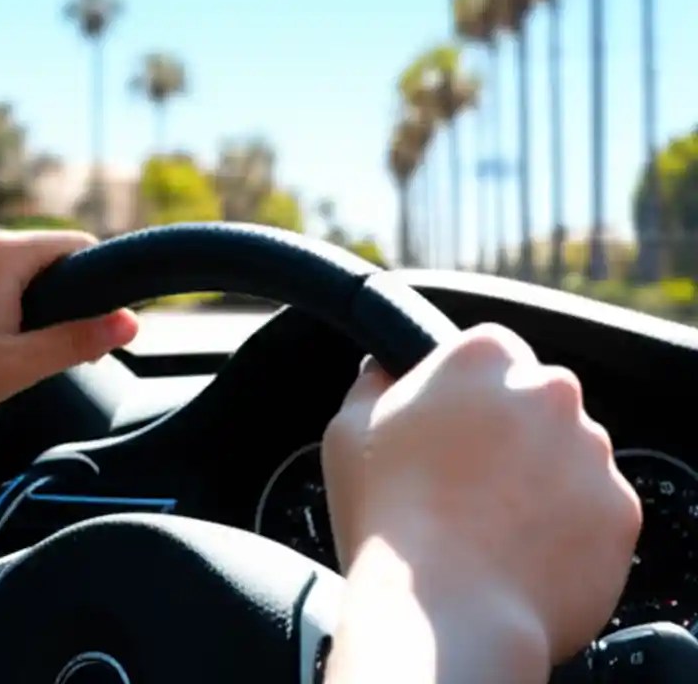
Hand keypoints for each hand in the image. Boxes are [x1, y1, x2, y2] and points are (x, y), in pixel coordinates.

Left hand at [0, 229, 137, 429]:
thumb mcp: (18, 368)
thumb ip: (78, 341)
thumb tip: (131, 322)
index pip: (76, 246)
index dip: (99, 284)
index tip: (100, 328)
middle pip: (47, 257)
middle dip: (64, 299)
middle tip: (58, 353)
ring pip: (17, 270)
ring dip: (32, 304)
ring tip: (16, 354)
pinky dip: (2, 304)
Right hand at [322, 324, 641, 662]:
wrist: (442, 612)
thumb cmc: (388, 519)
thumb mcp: (347, 431)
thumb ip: (373, 383)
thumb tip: (382, 371)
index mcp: (482, 357)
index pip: (483, 353)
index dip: (458, 395)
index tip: (441, 431)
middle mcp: (549, 392)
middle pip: (532, 402)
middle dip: (504, 435)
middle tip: (458, 484)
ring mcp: (592, 452)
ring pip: (565, 456)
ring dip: (535, 481)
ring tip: (483, 528)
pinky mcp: (619, 511)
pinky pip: (591, 512)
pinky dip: (562, 529)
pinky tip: (513, 554)